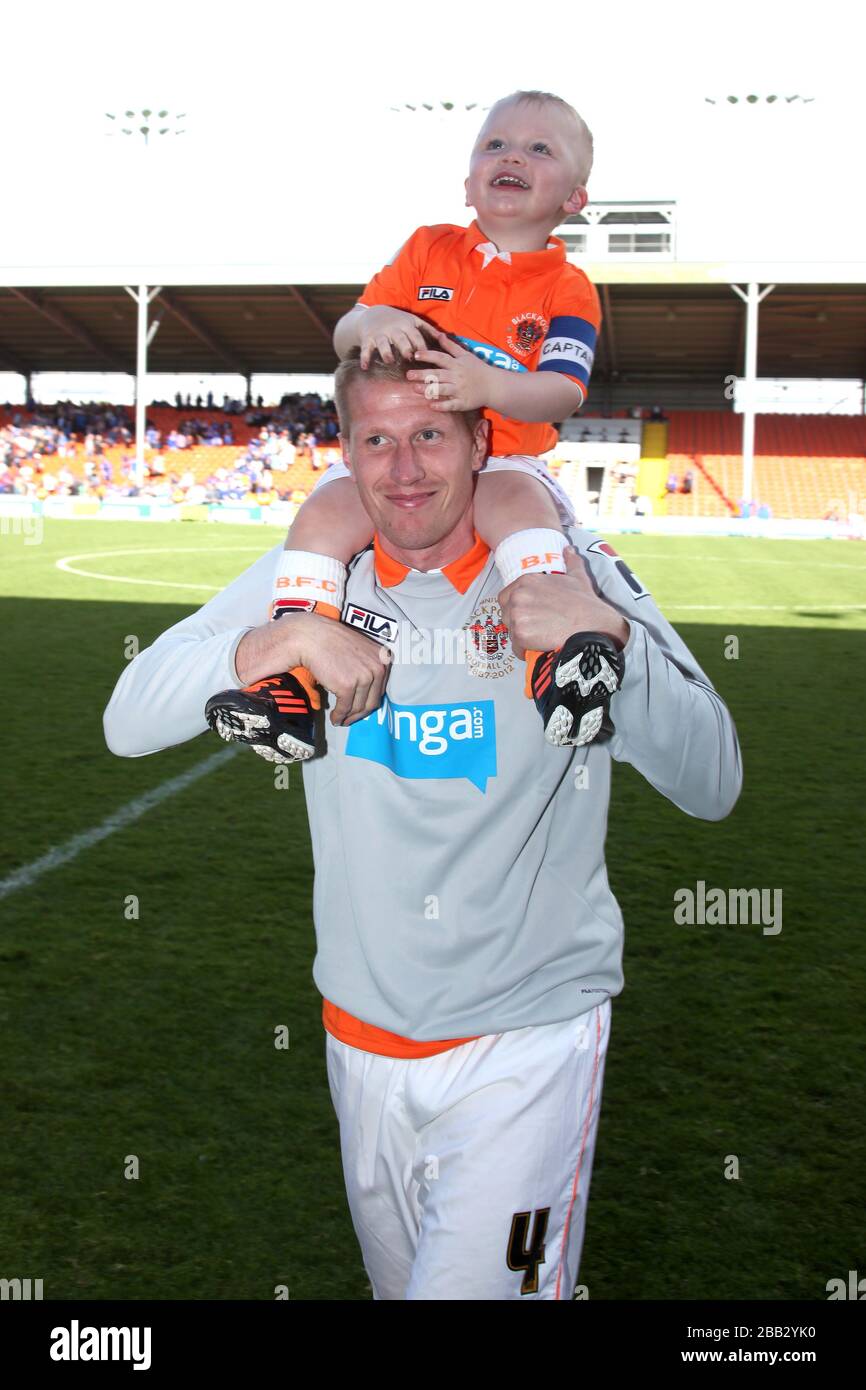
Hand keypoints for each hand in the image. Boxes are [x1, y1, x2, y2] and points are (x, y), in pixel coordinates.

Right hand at [236, 613, 389, 725]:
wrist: (311, 637)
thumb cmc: (331, 641)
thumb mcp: (361, 649)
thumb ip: (368, 666)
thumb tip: (367, 692)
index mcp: (383, 659)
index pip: (380, 689)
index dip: (369, 702)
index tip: (361, 709)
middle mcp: (377, 668)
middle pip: (372, 701)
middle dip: (360, 713)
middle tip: (350, 719)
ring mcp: (364, 677)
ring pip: (359, 707)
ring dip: (349, 717)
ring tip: (341, 720)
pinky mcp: (347, 686)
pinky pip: (345, 708)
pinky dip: (339, 716)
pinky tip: (334, 718)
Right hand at [359, 307, 431, 368]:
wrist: (373, 313)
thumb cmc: (397, 320)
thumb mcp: (412, 320)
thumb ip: (428, 329)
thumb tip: (445, 337)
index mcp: (406, 325)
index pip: (415, 336)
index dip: (421, 346)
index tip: (427, 357)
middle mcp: (393, 329)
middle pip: (400, 339)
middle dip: (404, 347)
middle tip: (409, 358)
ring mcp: (379, 334)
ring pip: (383, 343)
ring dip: (386, 352)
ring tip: (389, 361)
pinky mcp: (367, 339)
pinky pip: (366, 349)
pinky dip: (365, 358)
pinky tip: (365, 367)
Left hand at [405, 329, 493, 410]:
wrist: (493, 385)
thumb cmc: (477, 369)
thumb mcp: (465, 355)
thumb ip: (451, 346)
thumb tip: (439, 334)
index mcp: (456, 364)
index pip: (440, 358)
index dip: (428, 356)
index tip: (416, 355)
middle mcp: (457, 377)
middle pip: (438, 375)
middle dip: (422, 375)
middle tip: (408, 375)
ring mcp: (460, 390)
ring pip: (442, 390)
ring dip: (428, 389)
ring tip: (415, 389)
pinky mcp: (463, 403)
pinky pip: (451, 405)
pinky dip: (441, 406)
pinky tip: (431, 405)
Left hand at [499, 548, 629, 657]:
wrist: (593, 626)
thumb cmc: (585, 604)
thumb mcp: (578, 577)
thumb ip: (571, 562)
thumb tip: (568, 550)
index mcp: (527, 580)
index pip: (506, 597)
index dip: (517, 608)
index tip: (531, 615)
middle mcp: (518, 596)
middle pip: (507, 614)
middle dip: (518, 623)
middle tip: (538, 628)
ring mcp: (518, 615)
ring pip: (511, 631)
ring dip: (523, 637)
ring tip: (542, 637)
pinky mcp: (520, 634)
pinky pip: (516, 647)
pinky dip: (526, 651)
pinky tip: (541, 647)